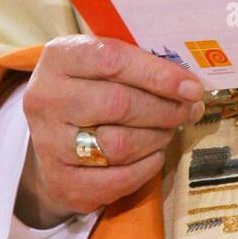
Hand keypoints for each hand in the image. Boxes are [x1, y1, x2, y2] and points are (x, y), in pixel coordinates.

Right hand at [16, 35, 204, 227]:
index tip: (191, 86)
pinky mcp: (61, 181)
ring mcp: (48, 143)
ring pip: (118, 145)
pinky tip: (155, 154)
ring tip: (170, 129)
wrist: (50, 130)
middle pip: (118, 105)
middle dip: (164, 109)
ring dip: (157, 137)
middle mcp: (46, 98)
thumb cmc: (90, 84)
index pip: (113, 60)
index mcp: (59, 57)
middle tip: (189, 110)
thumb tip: (189, 84)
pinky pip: (116, 180)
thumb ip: (138, 62)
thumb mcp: (102, 60)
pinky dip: (145, 168)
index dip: (158, 74)